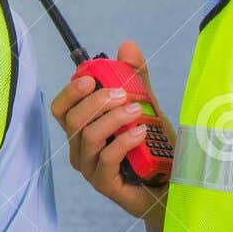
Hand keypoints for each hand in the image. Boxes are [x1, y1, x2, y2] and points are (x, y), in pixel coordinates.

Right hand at [48, 40, 171, 231]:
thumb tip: (126, 46)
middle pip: (72, 119)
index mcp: (83, 128)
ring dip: (113, 118)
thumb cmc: (152, 147)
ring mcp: (89, 168)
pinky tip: (141, 133)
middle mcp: (80, 148)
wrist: (171, 185)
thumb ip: (135, 78)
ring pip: (88, 136)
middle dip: (96, 101)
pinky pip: (105, 158)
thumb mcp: (146, 106)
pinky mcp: (104, 183)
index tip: (91, 78)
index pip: (61, 108)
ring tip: (137, 111)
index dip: (70, 92)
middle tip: (123, 93)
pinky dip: (123, 141)